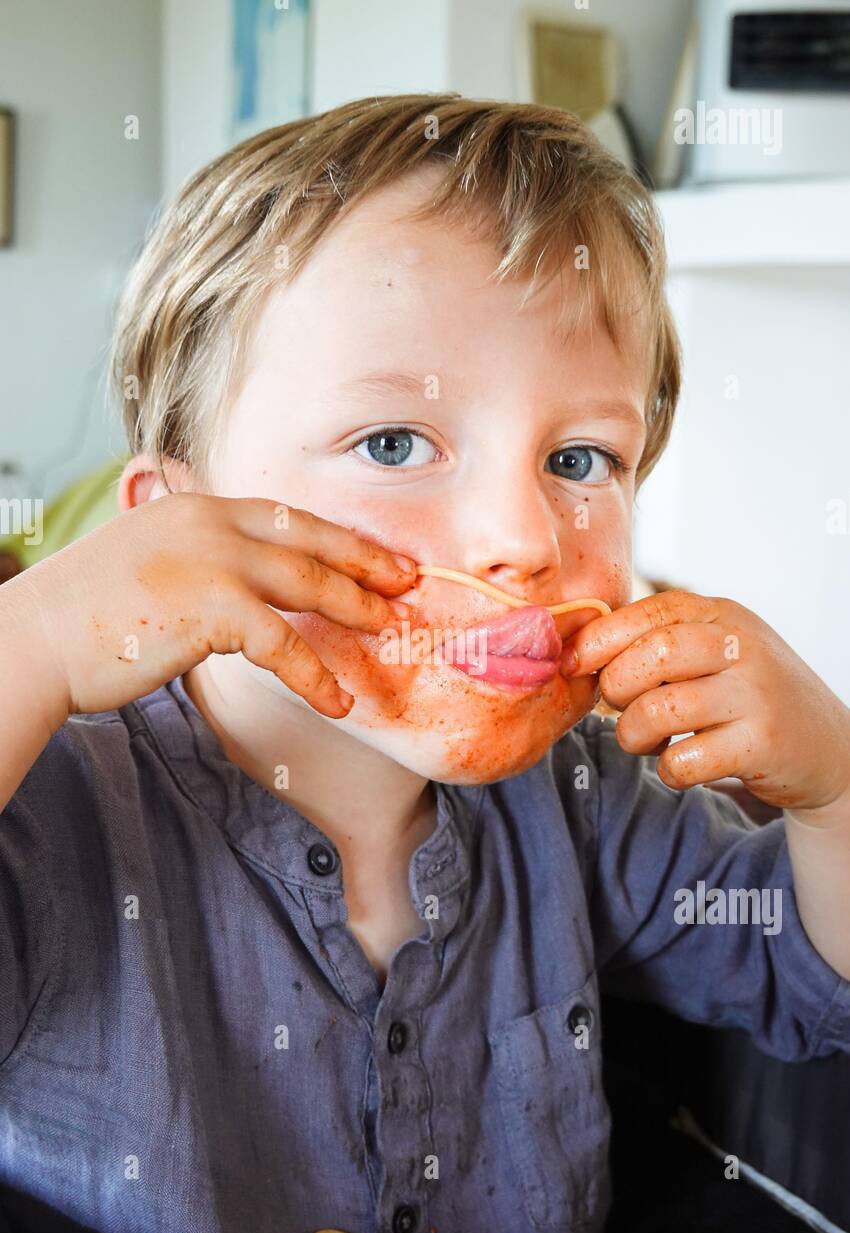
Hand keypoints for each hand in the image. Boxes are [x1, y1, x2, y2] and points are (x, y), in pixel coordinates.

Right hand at [13, 493, 415, 722]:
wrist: (36, 638)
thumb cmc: (89, 615)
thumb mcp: (148, 563)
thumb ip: (197, 563)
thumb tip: (239, 594)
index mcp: (196, 507)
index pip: (284, 517)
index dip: (335, 536)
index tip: (373, 555)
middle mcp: (209, 522)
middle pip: (309, 538)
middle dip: (364, 559)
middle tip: (407, 580)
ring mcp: (212, 560)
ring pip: (307, 583)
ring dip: (354, 608)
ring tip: (387, 631)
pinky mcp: (211, 607)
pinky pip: (284, 643)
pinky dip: (315, 675)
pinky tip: (336, 701)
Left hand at [561, 589, 849, 811]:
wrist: (826, 748)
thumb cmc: (747, 699)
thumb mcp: (714, 653)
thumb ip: (658, 643)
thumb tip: (576, 653)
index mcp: (723, 615)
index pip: (650, 612)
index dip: (600, 639)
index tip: (573, 665)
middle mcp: (743, 647)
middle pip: (652, 655)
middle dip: (615, 687)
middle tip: (616, 708)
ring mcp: (756, 694)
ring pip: (661, 709)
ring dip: (633, 733)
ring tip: (643, 740)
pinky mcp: (762, 745)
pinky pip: (685, 759)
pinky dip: (667, 769)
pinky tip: (679, 765)